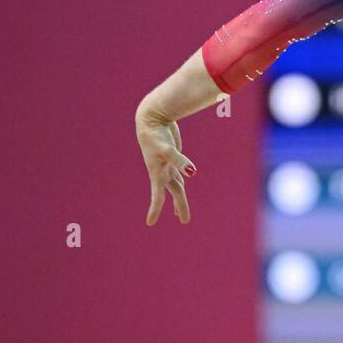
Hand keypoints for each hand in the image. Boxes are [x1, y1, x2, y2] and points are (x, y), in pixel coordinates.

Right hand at [135, 106, 197, 225]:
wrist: (151, 119)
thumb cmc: (157, 135)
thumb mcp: (168, 148)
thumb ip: (180, 161)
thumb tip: (192, 173)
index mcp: (157, 173)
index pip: (157, 196)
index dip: (154, 210)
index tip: (150, 223)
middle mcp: (162, 172)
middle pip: (174, 193)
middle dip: (179, 207)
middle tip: (185, 221)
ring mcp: (167, 166)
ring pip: (176, 186)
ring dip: (179, 199)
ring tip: (179, 214)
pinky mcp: (173, 158)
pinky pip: (178, 175)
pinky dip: (181, 182)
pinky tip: (183, 185)